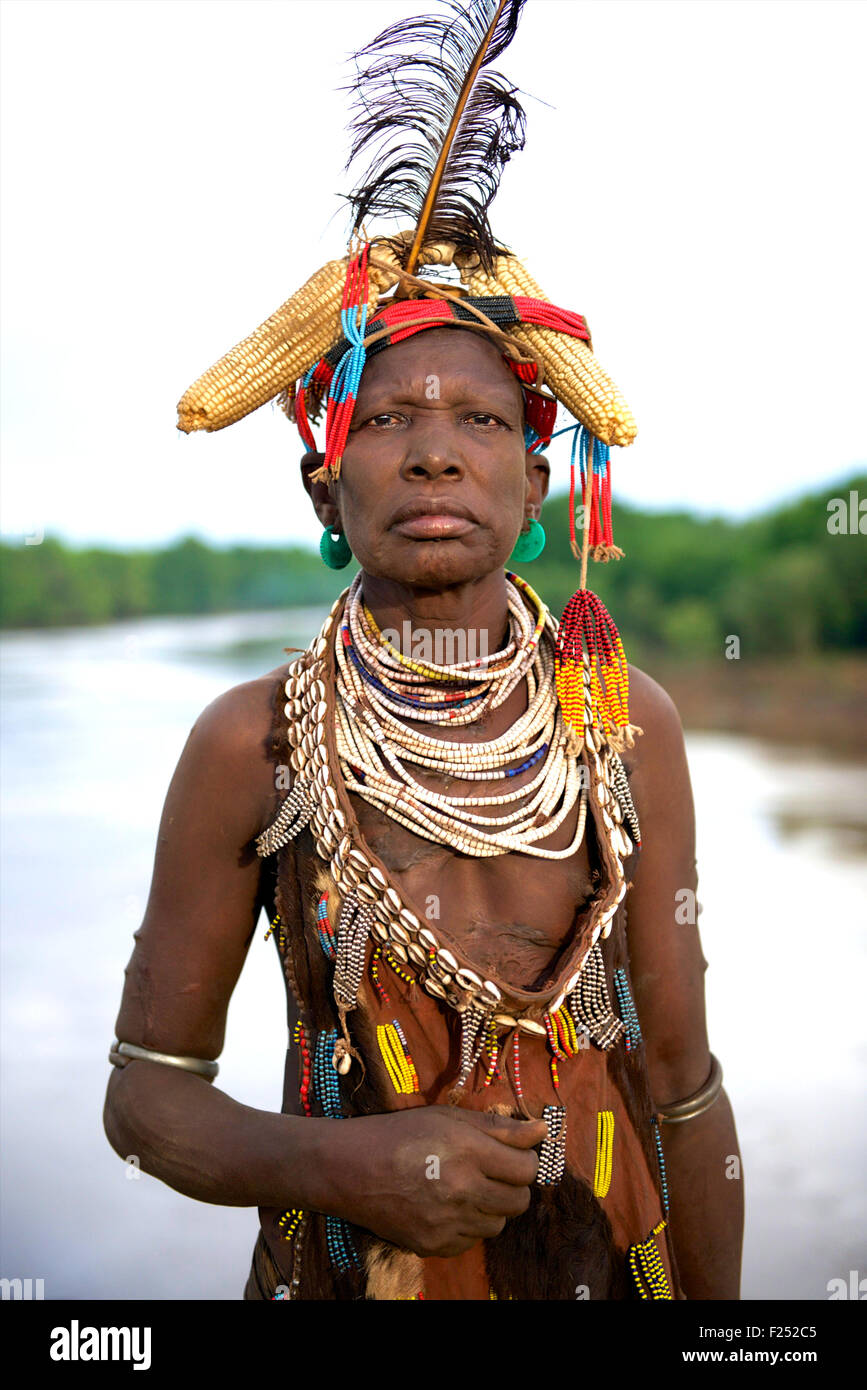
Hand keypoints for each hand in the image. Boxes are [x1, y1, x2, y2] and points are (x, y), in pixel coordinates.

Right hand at [315, 1106, 547, 1258]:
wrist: (350, 1169)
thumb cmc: (400, 1134)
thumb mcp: (449, 1117)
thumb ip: (500, 1127)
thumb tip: (543, 1131)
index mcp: (468, 1151)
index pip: (527, 1168)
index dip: (524, 1159)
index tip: (511, 1154)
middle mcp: (463, 1190)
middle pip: (520, 1200)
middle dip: (512, 1185)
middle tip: (490, 1171)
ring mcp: (448, 1223)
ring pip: (499, 1224)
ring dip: (491, 1207)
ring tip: (465, 1188)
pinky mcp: (434, 1246)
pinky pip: (472, 1241)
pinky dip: (468, 1226)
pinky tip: (447, 1206)